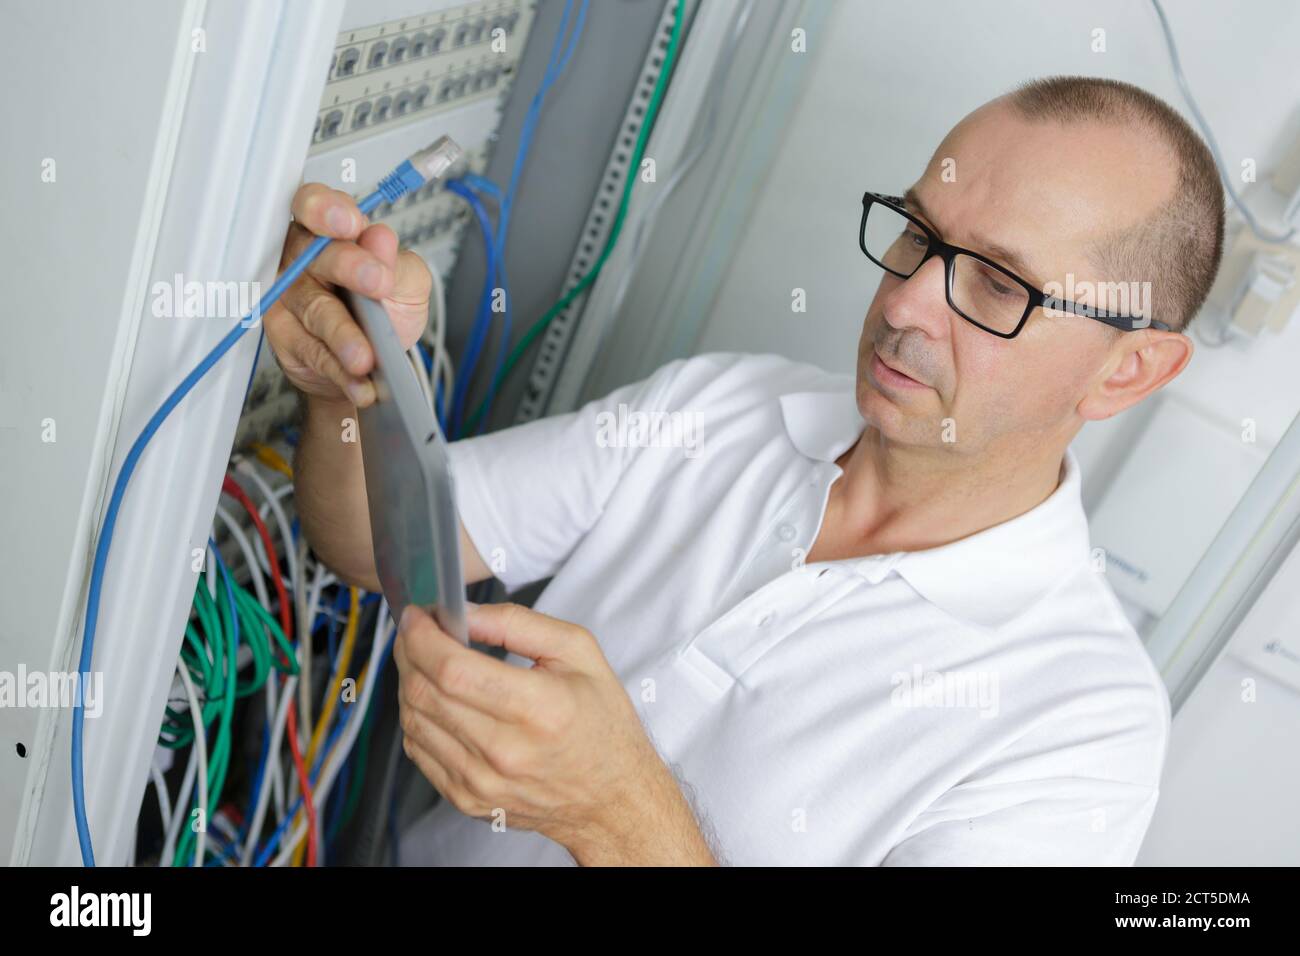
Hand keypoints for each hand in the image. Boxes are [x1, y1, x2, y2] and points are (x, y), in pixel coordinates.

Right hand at [264, 184, 430, 406]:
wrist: (373, 364)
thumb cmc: (385, 309)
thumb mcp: (408, 283)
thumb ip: (398, 264)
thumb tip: (381, 239)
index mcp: (333, 233)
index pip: (314, 205)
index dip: (326, 210)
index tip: (351, 224)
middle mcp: (304, 259)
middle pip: (313, 255)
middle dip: (348, 267)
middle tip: (378, 285)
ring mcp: (290, 298)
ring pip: (313, 309)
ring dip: (343, 334)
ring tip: (367, 356)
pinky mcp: (286, 336)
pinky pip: (312, 352)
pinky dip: (340, 371)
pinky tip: (360, 380)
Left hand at [394, 602, 717, 865]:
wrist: (612, 798)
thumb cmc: (601, 723)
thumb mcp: (578, 652)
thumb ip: (517, 623)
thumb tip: (463, 613)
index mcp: (537, 708)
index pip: (452, 669)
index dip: (422, 636)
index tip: (417, 615)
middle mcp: (504, 751)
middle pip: (424, 692)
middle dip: (408, 651)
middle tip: (416, 630)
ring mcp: (481, 782)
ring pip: (413, 721)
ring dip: (408, 681)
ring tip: (424, 660)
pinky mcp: (466, 800)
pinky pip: (418, 751)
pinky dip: (417, 717)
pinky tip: (435, 699)